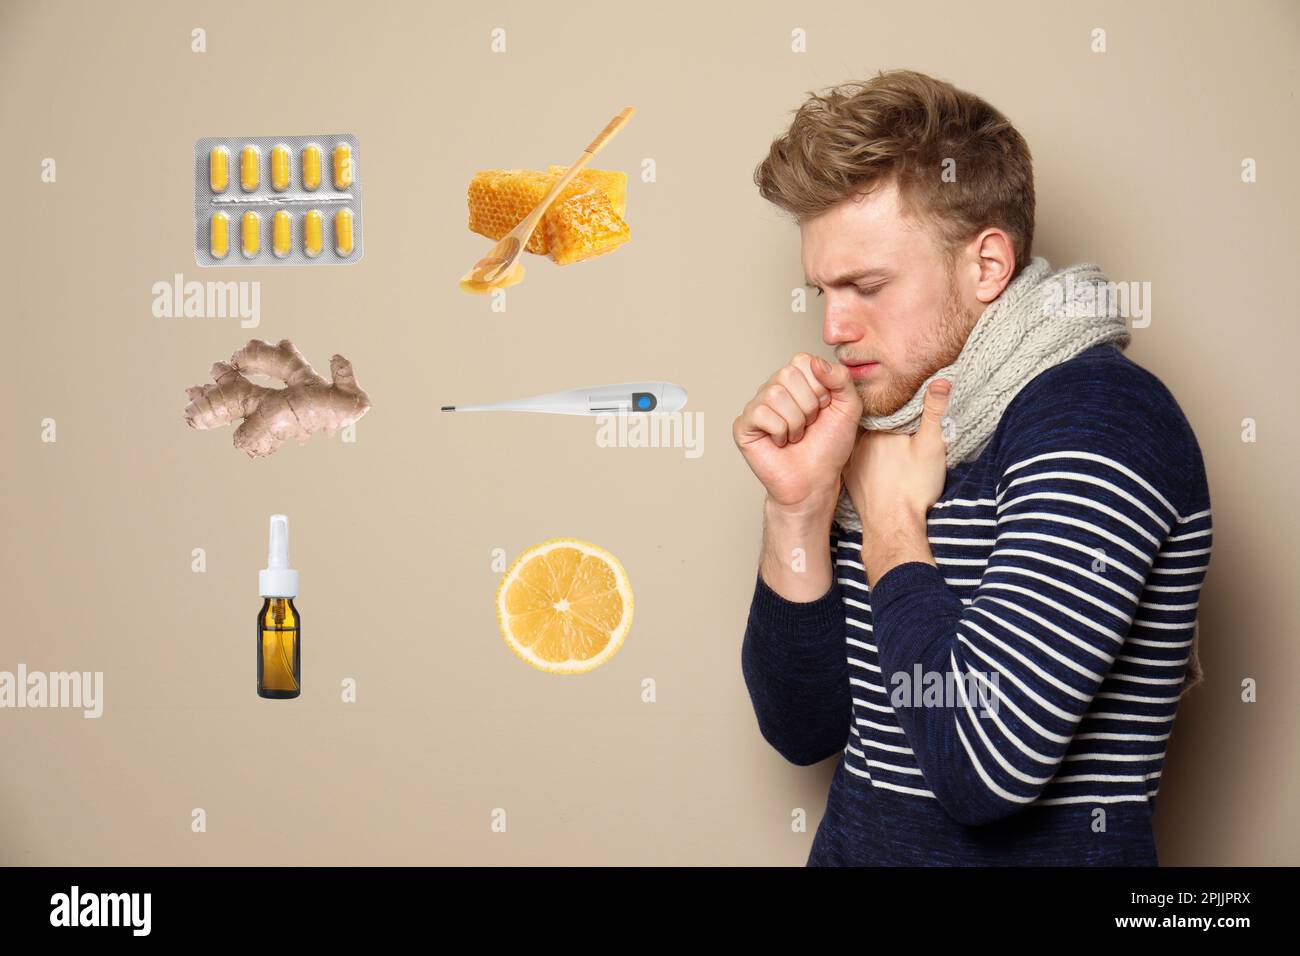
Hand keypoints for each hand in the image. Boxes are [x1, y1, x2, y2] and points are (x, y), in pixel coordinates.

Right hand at [733, 353, 862, 516]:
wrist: (815, 481)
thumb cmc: (829, 446)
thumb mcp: (849, 407)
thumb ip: (841, 377)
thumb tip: (815, 362)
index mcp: (796, 379)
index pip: (803, 361)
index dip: (820, 387)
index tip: (823, 408)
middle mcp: (774, 388)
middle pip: (788, 375)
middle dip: (808, 405)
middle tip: (809, 424)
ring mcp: (756, 406)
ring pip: (775, 395)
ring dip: (795, 422)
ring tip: (795, 435)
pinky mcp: (743, 425)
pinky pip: (761, 414)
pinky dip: (779, 432)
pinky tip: (780, 442)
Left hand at [843, 378, 951, 534]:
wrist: (894, 525)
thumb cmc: (913, 486)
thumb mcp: (931, 445)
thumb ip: (934, 411)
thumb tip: (941, 380)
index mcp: (876, 427)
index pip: (880, 405)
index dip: (893, 403)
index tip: (906, 407)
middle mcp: (857, 440)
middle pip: (869, 422)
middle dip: (883, 421)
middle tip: (901, 430)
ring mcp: (850, 459)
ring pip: (861, 440)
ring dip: (873, 440)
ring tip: (892, 447)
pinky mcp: (849, 476)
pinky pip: (856, 458)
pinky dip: (867, 457)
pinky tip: (880, 464)